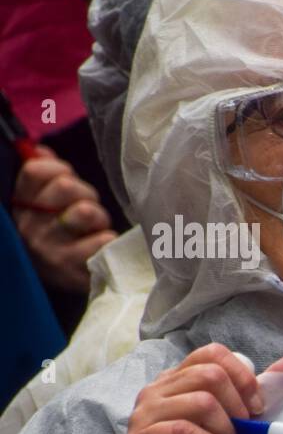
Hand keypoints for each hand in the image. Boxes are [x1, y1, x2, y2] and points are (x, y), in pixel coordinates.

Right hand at [12, 146, 116, 293]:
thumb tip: (41, 151)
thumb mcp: (47, 206)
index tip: (68, 179)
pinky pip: (103, 240)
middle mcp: (30, 228)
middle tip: (89, 209)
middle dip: (86, 193)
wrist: (69, 282)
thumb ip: (46, 177)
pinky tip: (102, 245)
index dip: (60, 168)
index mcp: (22, 207)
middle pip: (65, 186)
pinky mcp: (74, 270)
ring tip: (96, 228)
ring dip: (100, 216)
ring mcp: (51, 250)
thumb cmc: (63, 236)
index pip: (34, 171)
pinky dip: (110, 238)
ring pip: (85, 211)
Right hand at [124, 343, 282, 433]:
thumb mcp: (247, 423)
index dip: (243, 378)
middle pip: (210, 375)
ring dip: (225, 431)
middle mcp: (156, 390)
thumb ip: (264, 391)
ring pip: (201, 402)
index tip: (257, 408)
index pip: (213, 353)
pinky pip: (183, 430)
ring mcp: (142, 415)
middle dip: (238, 407)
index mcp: (180, 379)